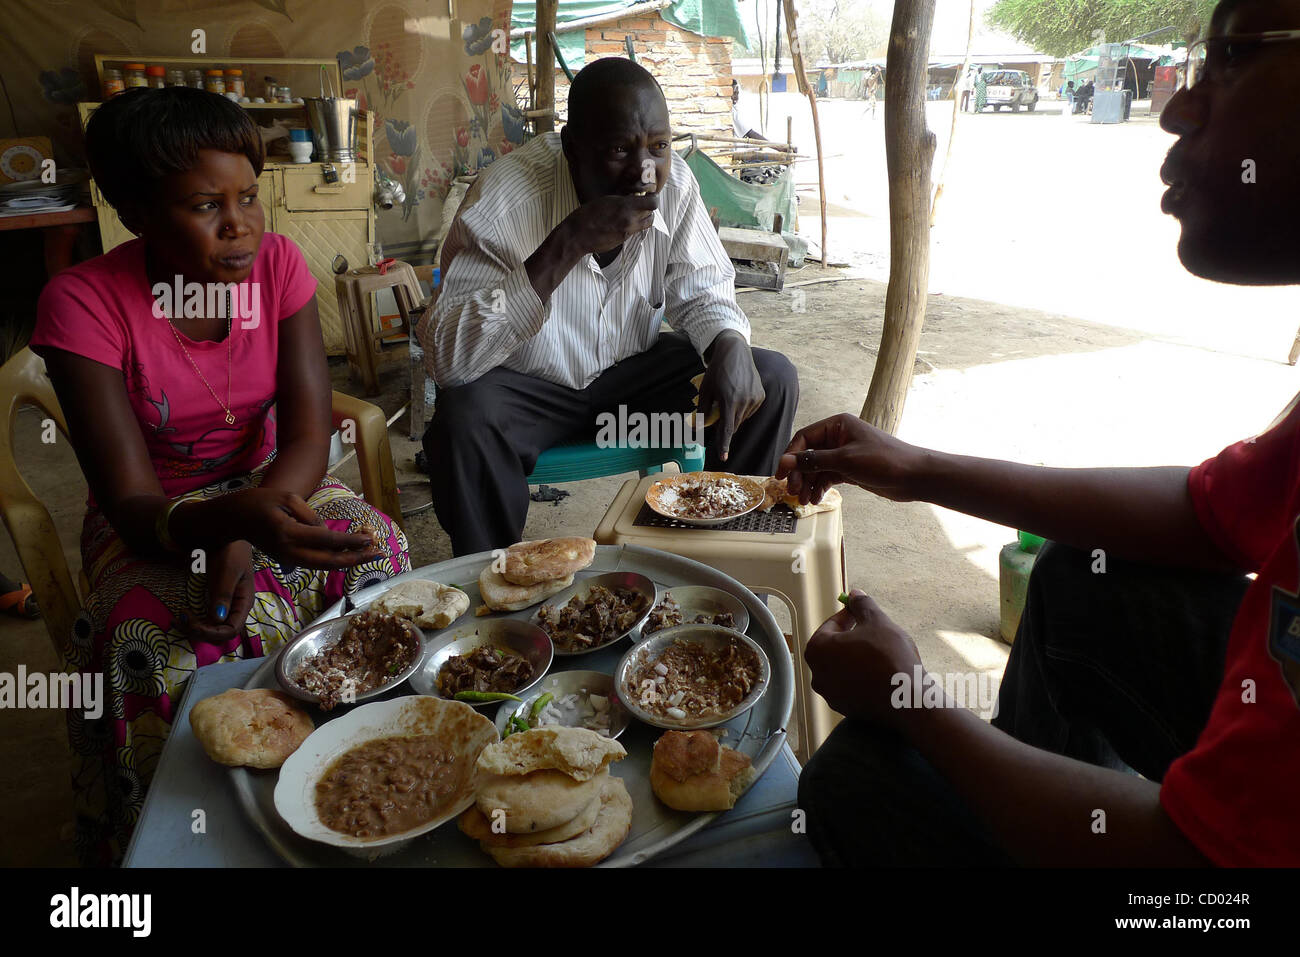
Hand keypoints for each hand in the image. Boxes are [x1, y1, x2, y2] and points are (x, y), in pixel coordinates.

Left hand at [183, 539, 254, 642]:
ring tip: (176, 619)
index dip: (211, 633)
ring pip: (211, 629)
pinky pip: (205, 620)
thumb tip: (218, 619)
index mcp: (243, 603)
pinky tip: (181, 615)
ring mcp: (225, 607)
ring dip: (193, 629)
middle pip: (220, 634)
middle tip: (180, 618)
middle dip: (199, 632)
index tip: (192, 622)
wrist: (227, 537)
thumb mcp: (228, 571)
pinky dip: (192, 622)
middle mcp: (235, 609)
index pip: (231, 630)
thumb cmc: (231, 551)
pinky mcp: (215, 603)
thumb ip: (224, 594)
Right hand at [220, 488, 379, 569]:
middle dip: (356, 559)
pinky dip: (335, 560)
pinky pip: (315, 563)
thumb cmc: (259, 502)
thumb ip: (310, 515)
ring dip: (348, 562)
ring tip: (371, 555)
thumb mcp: (287, 498)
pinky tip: (350, 554)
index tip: (370, 539)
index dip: (350, 542)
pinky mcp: (287, 560)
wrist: (232, 519)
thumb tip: (327, 533)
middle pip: (329, 561)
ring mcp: (287, 558)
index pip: (327, 540)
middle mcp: (289, 551)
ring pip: (323, 566)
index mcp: (288, 533)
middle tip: (380, 554)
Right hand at [562, 194, 657, 256]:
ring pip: (646, 224)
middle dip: (648, 207)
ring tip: (634, 213)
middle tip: (641, 203)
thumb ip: (622, 199)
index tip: (648, 195)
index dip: (653, 197)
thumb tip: (633, 197)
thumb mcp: (606, 200)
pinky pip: (635, 231)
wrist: (578, 236)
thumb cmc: (587, 215)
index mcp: (625, 207)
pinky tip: (623, 221)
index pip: (653, 203)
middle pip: (652, 213)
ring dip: (644, 217)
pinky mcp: (624, 240)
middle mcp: (630, 221)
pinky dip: (634, 225)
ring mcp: (628, 232)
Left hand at [698, 331, 763, 461]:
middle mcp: (745, 401)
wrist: (735, 351)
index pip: (727, 428)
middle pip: (733, 425)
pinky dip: (742, 410)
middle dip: (725, 426)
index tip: (723, 457)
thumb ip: (703, 410)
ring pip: (741, 419)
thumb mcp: (706, 389)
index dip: (724, 444)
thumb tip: (699, 427)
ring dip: (733, 417)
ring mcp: (755, 399)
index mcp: (729, 400)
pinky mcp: (761, 396)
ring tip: (728, 399)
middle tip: (717, 414)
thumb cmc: (717, 370)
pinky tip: (738, 395)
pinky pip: (749, 411)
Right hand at [776, 412, 925, 504]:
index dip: (790, 456)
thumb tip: (785, 462)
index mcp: (837, 425)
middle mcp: (838, 437)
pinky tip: (815, 499)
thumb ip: (813, 461)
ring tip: (804, 500)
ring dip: (808, 483)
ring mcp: (844, 454)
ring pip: (817, 468)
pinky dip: (820, 487)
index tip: (781, 475)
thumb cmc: (884, 460)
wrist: (913, 476)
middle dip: (799, 473)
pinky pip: (827, 477)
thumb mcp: (845, 460)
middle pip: (808, 454)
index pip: (804, 438)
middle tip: (793, 491)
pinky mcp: (850, 469)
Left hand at [805, 590, 923, 729]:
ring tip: (880, 652)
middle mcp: (817, 674)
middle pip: (834, 648)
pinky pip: (852, 685)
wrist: (907, 699)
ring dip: (857, 657)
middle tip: (872, 630)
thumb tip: (855, 595)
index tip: (861, 613)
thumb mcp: (877, 622)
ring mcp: (830, 695)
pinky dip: (862, 677)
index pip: (830, 625)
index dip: (848, 615)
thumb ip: (862, 606)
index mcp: (817, 650)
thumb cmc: (889, 658)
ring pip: (843, 667)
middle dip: (852, 637)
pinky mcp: (846, 709)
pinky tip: (881, 672)